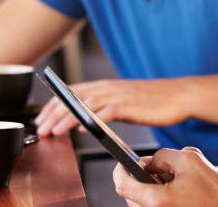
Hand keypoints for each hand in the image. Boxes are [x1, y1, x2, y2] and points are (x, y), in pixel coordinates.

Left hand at [34, 78, 189, 135]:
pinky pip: (107, 112)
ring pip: (86, 104)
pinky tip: (82, 128)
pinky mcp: (130, 105)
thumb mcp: (121, 101)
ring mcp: (118, 95)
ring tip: (54, 131)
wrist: (177, 95)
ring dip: (67, 118)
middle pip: (73, 98)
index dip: (52, 105)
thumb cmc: (152, 101)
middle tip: (41, 128)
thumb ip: (102, 108)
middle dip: (53, 114)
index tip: (40, 119)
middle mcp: (108, 88)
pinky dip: (93, 119)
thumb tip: (82, 121)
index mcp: (104, 86)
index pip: (70, 92)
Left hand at [113, 147, 217, 206]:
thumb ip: (161, 156)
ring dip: (147, 191)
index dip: (120, 171)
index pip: (122, 185)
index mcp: (157, 200)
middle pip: (129, 196)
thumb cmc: (214, 187)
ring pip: (140, 204)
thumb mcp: (188, 158)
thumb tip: (146, 163)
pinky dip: (157, 200)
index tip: (123, 163)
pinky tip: (174, 194)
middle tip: (152, 170)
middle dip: (137, 180)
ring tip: (168, 183)